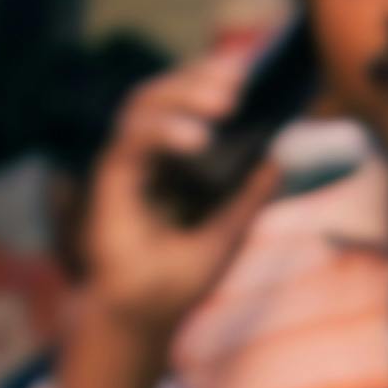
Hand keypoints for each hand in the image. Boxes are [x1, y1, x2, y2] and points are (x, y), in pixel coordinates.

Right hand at [70, 41, 289, 359]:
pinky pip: (132, 139)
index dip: (208, 79)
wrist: (142, 317)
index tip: (244, 71)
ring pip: (144, 104)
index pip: (184, 103)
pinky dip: (163, 132)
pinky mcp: (109, 178)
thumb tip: (278, 160)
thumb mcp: (227, 234)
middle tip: (237, 81)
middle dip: (198, 79)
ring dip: (183, 96)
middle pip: (163, 92)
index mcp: (169, 160)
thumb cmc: (176, 280)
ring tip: (223, 104)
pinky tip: (197, 140)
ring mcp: (124, 162)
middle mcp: (145, 154)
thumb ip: (248, 198)